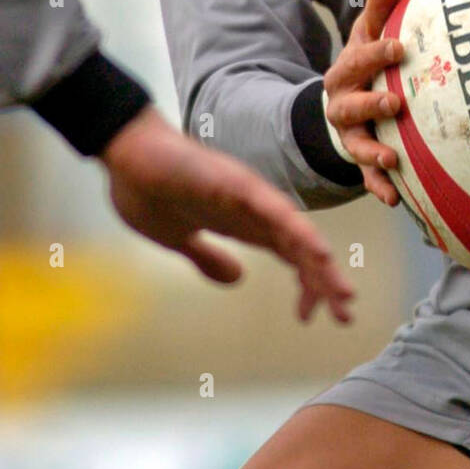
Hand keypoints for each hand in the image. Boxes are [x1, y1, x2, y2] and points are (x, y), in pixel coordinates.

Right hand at [100, 106, 356, 321]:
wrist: (123, 151)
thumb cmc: (147, 188)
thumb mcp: (179, 239)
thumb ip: (208, 257)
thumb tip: (237, 280)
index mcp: (244, 225)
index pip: (291, 256)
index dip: (309, 285)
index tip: (313, 317)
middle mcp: (256, 211)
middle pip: (303, 248)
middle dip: (326, 282)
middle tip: (346, 314)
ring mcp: (249, 196)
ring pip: (297, 231)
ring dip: (321, 262)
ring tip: (342, 292)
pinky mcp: (236, 184)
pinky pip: (274, 209)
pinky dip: (297, 230)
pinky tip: (318, 252)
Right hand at [322, 0, 403, 208]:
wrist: (340, 107)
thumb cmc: (363, 66)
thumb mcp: (366, 36)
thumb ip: (379, 10)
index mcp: (345, 72)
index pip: (359, 60)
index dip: (377, 53)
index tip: (400, 47)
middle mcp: (343, 106)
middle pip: (352, 106)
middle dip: (371, 105)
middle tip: (395, 104)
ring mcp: (350, 136)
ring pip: (357, 146)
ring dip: (373, 154)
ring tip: (392, 160)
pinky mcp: (360, 162)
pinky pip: (367, 179)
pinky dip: (379, 189)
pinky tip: (396, 199)